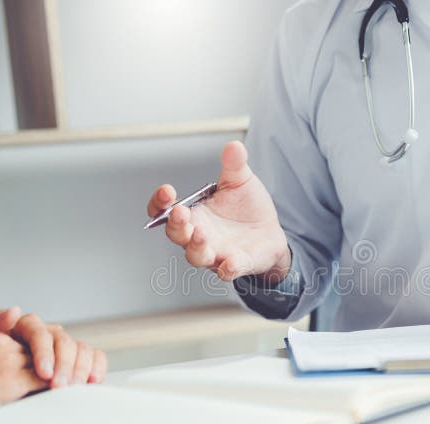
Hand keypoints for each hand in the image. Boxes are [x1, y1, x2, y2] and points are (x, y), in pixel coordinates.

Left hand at [0, 308, 106, 387]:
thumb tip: (13, 311)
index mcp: (25, 326)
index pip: (40, 332)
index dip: (45, 352)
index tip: (44, 373)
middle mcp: (46, 333)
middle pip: (64, 341)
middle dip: (64, 365)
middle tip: (60, 386)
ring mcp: (61, 346)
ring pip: (80, 348)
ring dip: (80, 368)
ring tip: (74, 386)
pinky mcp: (75, 360)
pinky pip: (93, 356)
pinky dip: (96, 366)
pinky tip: (93, 379)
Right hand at [147, 141, 290, 283]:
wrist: (270, 233)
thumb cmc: (247, 209)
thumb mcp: (241, 182)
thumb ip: (234, 166)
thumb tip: (233, 146)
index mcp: (194, 214)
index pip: (165, 212)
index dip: (159, 204)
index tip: (166, 191)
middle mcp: (198, 236)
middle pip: (176, 235)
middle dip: (175, 224)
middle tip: (180, 212)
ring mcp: (216, 252)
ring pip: (196, 256)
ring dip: (196, 246)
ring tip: (201, 234)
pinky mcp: (237, 264)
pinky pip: (228, 271)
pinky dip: (228, 268)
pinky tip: (229, 263)